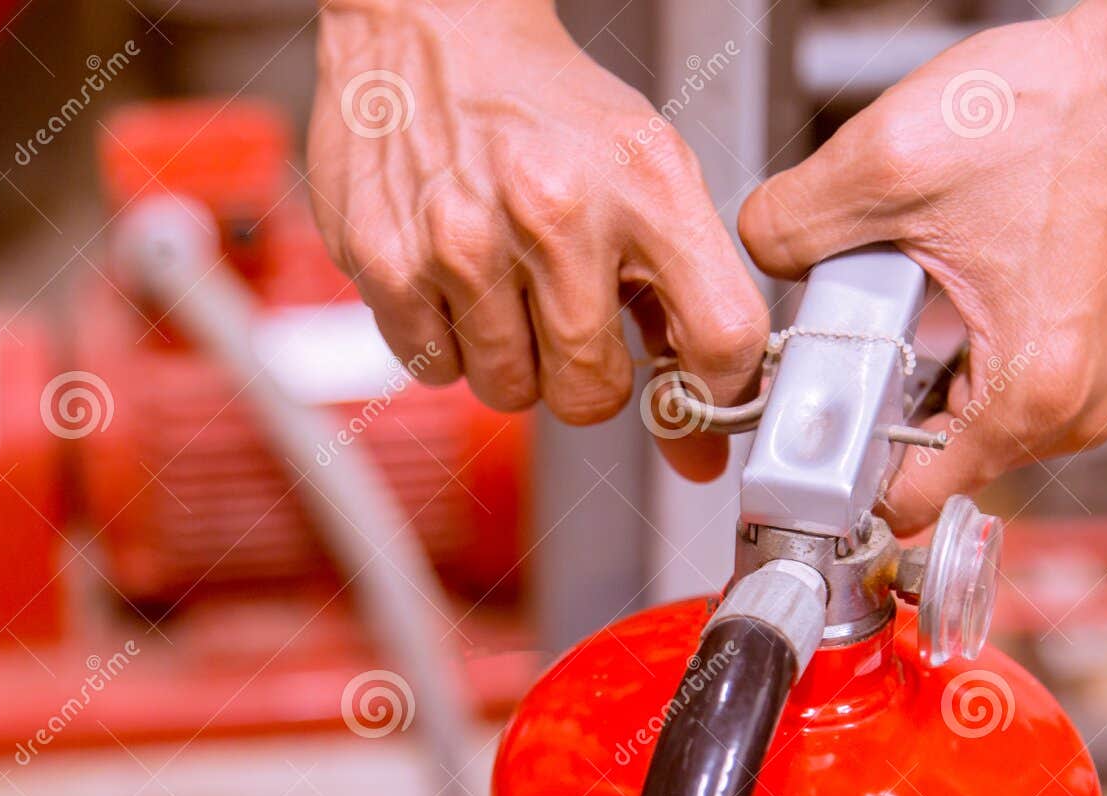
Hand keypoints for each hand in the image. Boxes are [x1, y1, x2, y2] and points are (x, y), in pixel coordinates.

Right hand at [308, 0, 767, 478]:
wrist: (432, 30)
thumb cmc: (542, 109)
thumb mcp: (647, 174)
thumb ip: (684, 302)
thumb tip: (696, 443)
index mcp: (645, 186)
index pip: (719, 336)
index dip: (712, 395)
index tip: (691, 403)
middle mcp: (555, 213)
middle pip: (593, 395)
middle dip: (586, 377)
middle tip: (567, 316)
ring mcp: (462, 242)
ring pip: (509, 392)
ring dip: (511, 359)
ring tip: (504, 282)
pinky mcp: (387, 261)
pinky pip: (435, 369)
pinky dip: (446, 340)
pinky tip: (450, 276)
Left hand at [739, 7, 1106, 532]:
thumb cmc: (1058, 111)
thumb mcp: (886, 162)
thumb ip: (790, 227)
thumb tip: (757, 258)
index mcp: (1032, 393)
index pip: (906, 501)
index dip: (836, 470)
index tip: (799, 426)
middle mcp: (1071, 408)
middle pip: (925, 460)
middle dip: (869, 403)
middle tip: (850, 323)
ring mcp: (1083, 387)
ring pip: (951, 421)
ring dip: (907, 371)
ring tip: (900, 290)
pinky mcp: (1081, 357)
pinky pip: (986, 386)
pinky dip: (946, 349)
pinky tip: (935, 288)